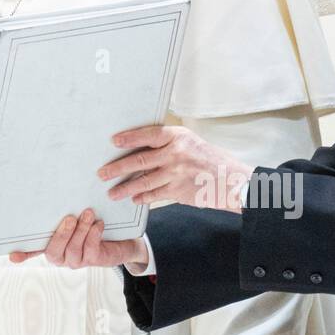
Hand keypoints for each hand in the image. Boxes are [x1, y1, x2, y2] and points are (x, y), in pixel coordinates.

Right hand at [8, 209, 146, 267]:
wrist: (120, 237)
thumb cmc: (89, 220)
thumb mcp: (74, 213)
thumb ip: (62, 207)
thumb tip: (51, 182)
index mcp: (50, 243)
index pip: (33, 249)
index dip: (24, 253)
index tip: (12, 255)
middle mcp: (60, 255)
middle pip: (53, 251)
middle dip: (62, 235)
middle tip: (69, 218)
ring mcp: (75, 260)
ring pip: (74, 250)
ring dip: (81, 230)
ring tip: (88, 213)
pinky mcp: (93, 260)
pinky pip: (90, 249)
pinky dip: (93, 234)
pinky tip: (99, 223)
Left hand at [99, 125, 251, 212]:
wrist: (232, 180)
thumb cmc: (210, 159)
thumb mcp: (190, 142)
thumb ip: (168, 143)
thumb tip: (139, 146)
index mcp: (178, 136)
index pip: (148, 135)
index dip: (129, 138)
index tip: (113, 142)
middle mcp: (176, 153)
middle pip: (139, 160)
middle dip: (117, 168)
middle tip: (102, 173)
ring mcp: (176, 173)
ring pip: (144, 181)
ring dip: (125, 187)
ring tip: (112, 192)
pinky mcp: (179, 191)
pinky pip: (155, 194)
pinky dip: (143, 197)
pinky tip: (134, 199)